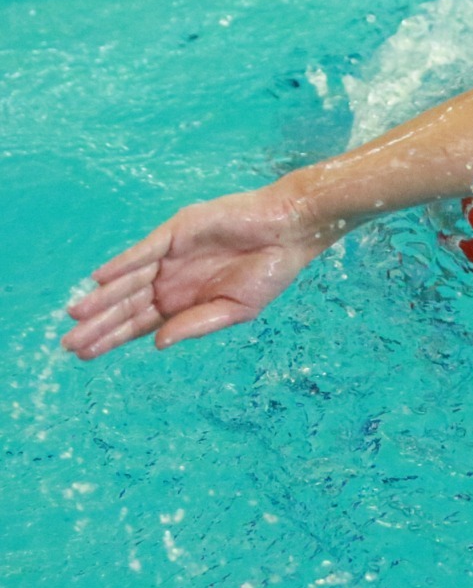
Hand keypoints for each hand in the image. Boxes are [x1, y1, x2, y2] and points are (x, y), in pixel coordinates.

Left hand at [61, 185, 336, 359]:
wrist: (289, 232)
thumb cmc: (269, 272)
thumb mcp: (236, 310)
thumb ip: (196, 325)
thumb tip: (158, 343)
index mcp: (185, 301)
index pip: (140, 323)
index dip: (113, 338)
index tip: (86, 355)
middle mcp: (171, 280)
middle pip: (127, 306)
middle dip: (99, 325)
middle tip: (69, 344)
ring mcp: (170, 255)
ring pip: (128, 281)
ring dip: (102, 298)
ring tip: (75, 315)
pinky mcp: (176, 232)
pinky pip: (143, 251)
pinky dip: (123, 264)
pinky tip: (100, 279)